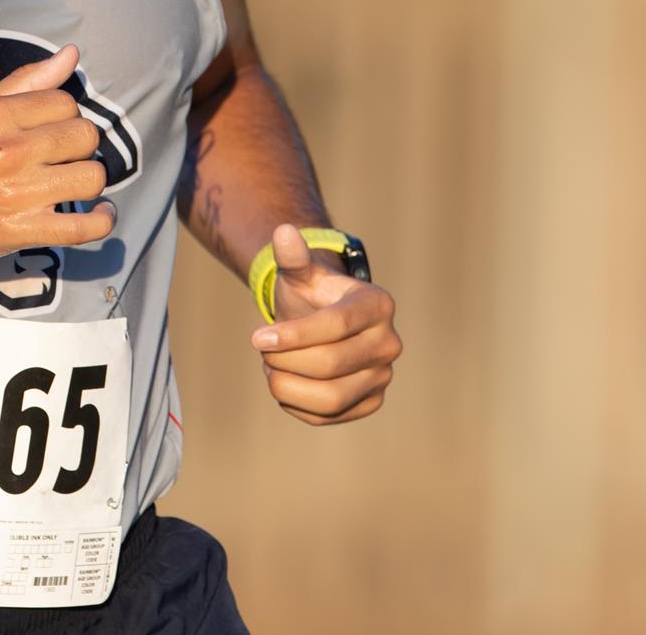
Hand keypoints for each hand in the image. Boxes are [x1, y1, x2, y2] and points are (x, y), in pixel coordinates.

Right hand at [0, 45, 114, 268]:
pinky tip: (100, 214)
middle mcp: (7, 151)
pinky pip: (83, 228)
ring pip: (92, 178)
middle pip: (85, 136)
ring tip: (72, 182)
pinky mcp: (20, 232)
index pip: (65, 102)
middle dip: (79, 146)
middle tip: (61, 156)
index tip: (49, 130)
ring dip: (88, 180)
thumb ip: (26, 82)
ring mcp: (15, 194)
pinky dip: (101, 221)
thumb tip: (71, 53)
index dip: (64, 116)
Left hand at [249, 222, 400, 424]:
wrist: (324, 324)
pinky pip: (328, 416)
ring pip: (330, 397)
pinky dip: (295, 404)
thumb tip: (282, 230)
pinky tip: (286, 382)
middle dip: (285, 360)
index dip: (293, 334)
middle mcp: (389, 342)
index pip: (336, 325)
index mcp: (377, 304)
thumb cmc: (311, 296)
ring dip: (288, 385)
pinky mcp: (371, 403)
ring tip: (272, 367)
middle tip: (262, 351)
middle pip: (331, 364)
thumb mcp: (300, 274)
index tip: (256, 337)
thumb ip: (292, 256)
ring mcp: (383, 376)